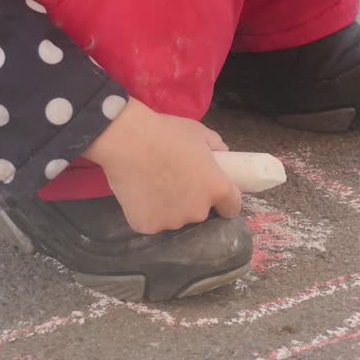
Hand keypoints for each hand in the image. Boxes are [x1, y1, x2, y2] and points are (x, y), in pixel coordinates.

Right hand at [82, 98, 241, 234]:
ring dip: (170, 207)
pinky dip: (147, 211)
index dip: (225, 201)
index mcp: (218, 189)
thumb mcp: (200, 133)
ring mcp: (173, 221)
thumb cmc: (167, 133)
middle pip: (201, 212)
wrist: (127, 140)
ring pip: (176, 218)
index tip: (215, 196)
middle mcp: (199, 211)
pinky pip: (152, 221)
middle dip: (193, 200)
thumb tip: (223, 153)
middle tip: (176, 180)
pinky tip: (139, 193)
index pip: (232, 207)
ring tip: (154, 184)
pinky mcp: (148, 226)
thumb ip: (217, 146)